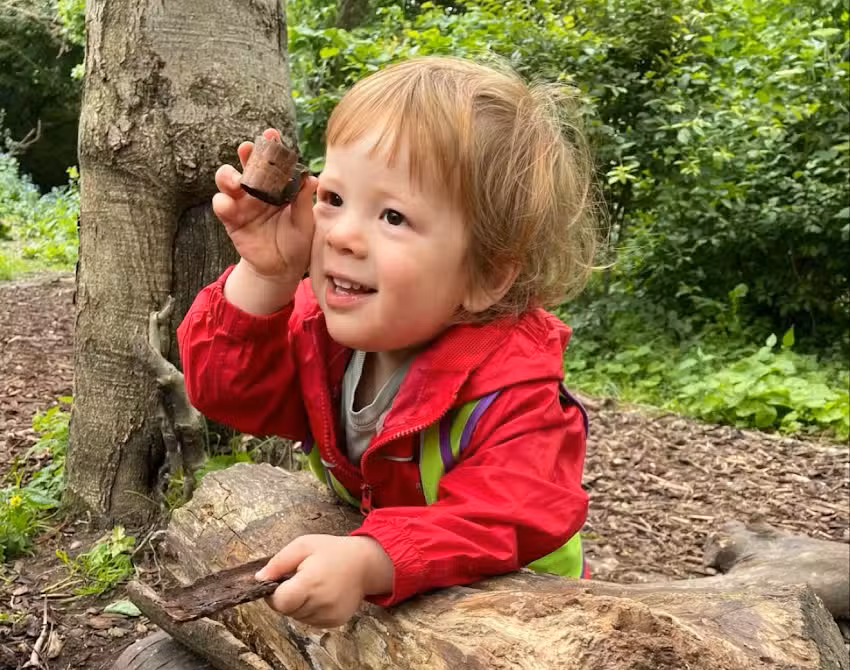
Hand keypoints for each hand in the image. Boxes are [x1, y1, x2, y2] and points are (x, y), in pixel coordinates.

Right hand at [213, 128, 317, 282]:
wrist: (284, 268)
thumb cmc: (297, 241)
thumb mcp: (305, 222)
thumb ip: (303, 201)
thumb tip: (311, 178)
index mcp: (278, 185)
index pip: (273, 161)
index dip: (271, 146)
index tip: (272, 134)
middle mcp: (258, 189)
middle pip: (247, 164)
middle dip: (246, 154)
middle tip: (248, 149)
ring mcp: (242, 202)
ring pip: (227, 180)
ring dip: (228, 176)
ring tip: (236, 181)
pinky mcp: (231, 218)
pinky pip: (222, 206)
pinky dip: (222, 203)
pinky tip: (228, 204)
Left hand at [255, 535, 393, 627]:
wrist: (365, 563)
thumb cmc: (332, 551)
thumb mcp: (303, 545)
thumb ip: (278, 561)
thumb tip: (259, 579)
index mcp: (311, 582)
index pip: (279, 602)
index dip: (273, 593)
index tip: (280, 581)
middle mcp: (321, 603)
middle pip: (287, 610)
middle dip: (287, 596)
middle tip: (300, 578)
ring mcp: (329, 615)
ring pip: (297, 617)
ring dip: (299, 604)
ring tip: (313, 585)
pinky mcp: (335, 621)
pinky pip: (311, 620)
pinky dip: (310, 610)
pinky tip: (321, 594)